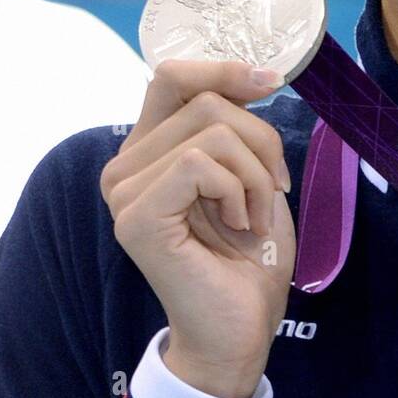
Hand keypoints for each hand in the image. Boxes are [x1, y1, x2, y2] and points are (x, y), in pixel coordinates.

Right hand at [100, 58, 295, 397]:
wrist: (240, 328)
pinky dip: (238, 190)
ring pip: (210, 130)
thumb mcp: (250, 171)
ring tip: (253, 215)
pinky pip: (198, 163)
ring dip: (256, 173)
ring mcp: (124, 192)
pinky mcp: (136, 217)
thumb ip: (234, 125)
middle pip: (205, 100)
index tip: (270, 80)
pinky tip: (238, 226)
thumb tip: (254, 74)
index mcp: (148, 148)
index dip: (222, 68)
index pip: (172, 76)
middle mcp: (125, 165)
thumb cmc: (248, 255)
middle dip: (260, 140)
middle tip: (272, 191)